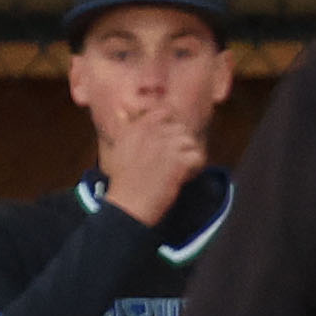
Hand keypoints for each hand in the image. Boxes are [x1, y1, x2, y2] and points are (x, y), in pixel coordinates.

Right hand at [102, 111, 206, 225]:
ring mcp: (167, 146)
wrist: (128, 205)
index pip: (164, 112)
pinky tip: (184, 176)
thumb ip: (123, 126)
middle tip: (173, 160)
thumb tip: (121, 110)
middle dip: (179, 143)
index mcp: (139, 127)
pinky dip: (195, 167)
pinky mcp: (178, 161)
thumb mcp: (118, 148)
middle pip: (179, 128)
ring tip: (178, 169)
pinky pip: (197, 156)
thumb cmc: (122, 180)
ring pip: (190, 141)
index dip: (170, 126)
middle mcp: (153, 132)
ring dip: (187, 155)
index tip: (167, 141)